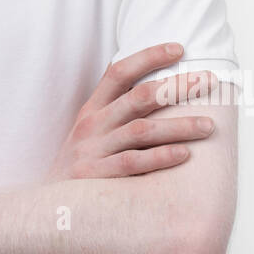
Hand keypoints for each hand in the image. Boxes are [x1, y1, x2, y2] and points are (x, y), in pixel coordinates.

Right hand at [46, 42, 218, 181]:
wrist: (45, 206)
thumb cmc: (80, 165)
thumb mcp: (89, 133)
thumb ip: (116, 113)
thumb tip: (161, 92)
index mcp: (92, 109)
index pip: (119, 72)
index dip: (149, 56)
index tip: (179, 48)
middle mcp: (92, 125)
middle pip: (139, 97)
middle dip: (176, 86)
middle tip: (208, 81)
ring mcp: (94, 150)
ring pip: (141, 130)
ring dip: (179, 126)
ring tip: (208, 125)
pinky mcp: (97, 177)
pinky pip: (133, 163)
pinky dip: (160, 157)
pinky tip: (184, 154)